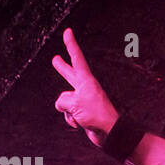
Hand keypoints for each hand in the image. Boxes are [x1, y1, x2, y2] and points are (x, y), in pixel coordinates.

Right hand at [51, 28, 118, 145]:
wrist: (108, 132)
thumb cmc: (95, 115)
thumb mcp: (74, 104)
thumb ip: (63, 101)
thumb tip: (62, 105)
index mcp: (86, 80)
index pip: (76, 58)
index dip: (71, 44)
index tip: (68, 32)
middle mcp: (85, 88)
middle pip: (69, 75)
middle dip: (62, 68)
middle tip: (55, 59)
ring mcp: (84, 100)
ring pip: (64, 102)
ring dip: (68, 112)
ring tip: (81, 117)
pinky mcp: (83, 112)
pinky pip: (69, 113)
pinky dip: (72, 120)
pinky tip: (81, 123)